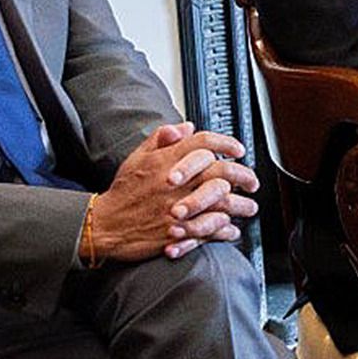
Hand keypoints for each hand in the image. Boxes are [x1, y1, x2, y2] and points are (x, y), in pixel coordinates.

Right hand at [85, 122, 262, 262]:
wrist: (105, 225)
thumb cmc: (123, 193)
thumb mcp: (137, 158)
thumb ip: (162, 139)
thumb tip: (187, 127)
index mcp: (166, 162)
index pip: (204, 143)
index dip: (226, 143)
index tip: (238, 149)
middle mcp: (176, 183)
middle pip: (221, 171)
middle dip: (244, 175)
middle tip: (252, 181)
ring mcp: (180, 208)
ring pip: (223, 202)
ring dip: (241, 205)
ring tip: (249, 207)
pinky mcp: (180, 231)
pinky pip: (213, 229)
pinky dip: (226, 229)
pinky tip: (231, 228)